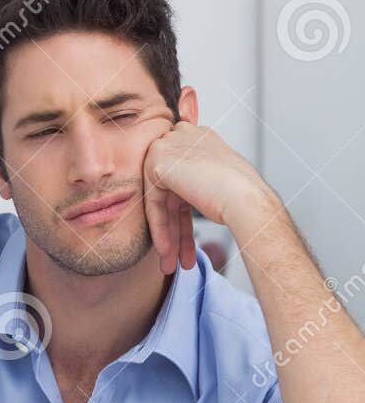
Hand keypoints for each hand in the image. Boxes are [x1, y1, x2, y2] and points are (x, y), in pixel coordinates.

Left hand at [141, 122, 280, 273]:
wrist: (247, 200)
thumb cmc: (245, 196)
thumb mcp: (219, 181)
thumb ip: (198, 181)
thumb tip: (183, 196)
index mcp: (200, 138)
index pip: (183, 179)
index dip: (183, 215)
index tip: (185, 241)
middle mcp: (183, 138)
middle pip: (171, 192)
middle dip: (174, 229)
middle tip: (176, 257)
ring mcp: (169, 147)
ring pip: (161, 201)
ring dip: (168, 235)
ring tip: (171, 264)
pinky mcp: (158, 162)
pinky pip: (154, 202)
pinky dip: (160, 228)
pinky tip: (166, 251)